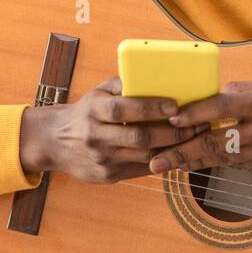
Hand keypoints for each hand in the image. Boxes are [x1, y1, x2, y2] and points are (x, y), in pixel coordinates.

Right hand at [19, 76, 204, 182]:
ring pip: (144, 157)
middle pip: (138, 137)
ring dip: (172, 149)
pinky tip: (177, 152)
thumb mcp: (97, 92)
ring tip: (193, 138)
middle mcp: (95, 136)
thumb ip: (123, 83)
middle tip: (196, 124)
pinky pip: (141, 169)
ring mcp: (102, 160)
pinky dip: (161, 161)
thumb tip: (154, 76)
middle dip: (172, 133)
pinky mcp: (108, 176)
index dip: (150, 108)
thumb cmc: (85, 112)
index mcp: (93, 110)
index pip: (122, 109)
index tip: (174, 104)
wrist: (55, 143)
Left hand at [150, 79, 251, 179]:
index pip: (220, 104)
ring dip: (191, 162)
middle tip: (155, 158)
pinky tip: (196, 167)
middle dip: (180, 150)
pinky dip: (215, 166)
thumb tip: (212, 97)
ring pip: (221, 158)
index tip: (168, 119)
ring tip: (165, 167)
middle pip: (214, 139)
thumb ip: (243, 93)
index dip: (192, 113)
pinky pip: (239, 167)